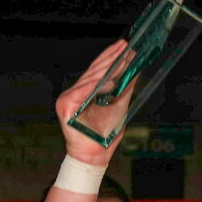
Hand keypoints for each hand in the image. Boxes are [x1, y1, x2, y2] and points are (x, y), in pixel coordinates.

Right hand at [54, 39, 131, 165]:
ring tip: (121, 58)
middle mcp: (76, 92)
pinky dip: (95, 85)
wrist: (95, 154)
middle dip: (111, 57)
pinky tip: (108, 79)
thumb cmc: (104, 134)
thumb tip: (135, 73)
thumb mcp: (119, 107)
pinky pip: (82, 92)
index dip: (111, 58)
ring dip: (107, 68)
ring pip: (90, 79)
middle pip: (94, 71)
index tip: (125, 47)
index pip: (99, 71)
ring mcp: (69, 98)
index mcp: (86, 91)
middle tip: (124, 46)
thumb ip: (124, 90)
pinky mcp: (66, 106)